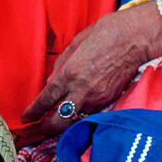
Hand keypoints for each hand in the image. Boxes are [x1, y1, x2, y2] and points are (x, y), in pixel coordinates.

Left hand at [17, 3, 161, 146]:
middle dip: (47, 128)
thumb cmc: (105, 34)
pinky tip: (79, 106)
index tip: (27, 117)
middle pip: (59, 122)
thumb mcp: (75, 45)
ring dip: (66, 120)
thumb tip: (53, 80)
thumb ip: (61, 65)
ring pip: (75, 119)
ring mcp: (97, 97)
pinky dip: (82, 112)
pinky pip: (90, 112)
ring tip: (59, 116)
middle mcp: (82, 90)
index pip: (45, 100)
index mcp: (69, 74)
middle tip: (41, 127)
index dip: (33, 111)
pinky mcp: (110, 99)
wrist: (134, 37)